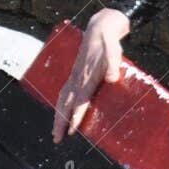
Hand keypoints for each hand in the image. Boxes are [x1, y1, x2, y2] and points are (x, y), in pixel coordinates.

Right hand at [52, 7, 129, 141]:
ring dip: (57, 117)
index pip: (80, 101)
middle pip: (66, 105)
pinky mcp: (74, 76)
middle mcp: (77, 79)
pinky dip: (60, 107)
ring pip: (62, 101)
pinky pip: (63, 95)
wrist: (99, 30)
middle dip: (60, 122)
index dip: (76, 116)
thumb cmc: (108, 43)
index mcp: (87, 77)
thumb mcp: (114, 51)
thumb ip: (113, 64)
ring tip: (55, 134)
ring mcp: (74, 77)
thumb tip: (112, 78)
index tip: (71, 131)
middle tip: (57, 139)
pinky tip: (59, 114)